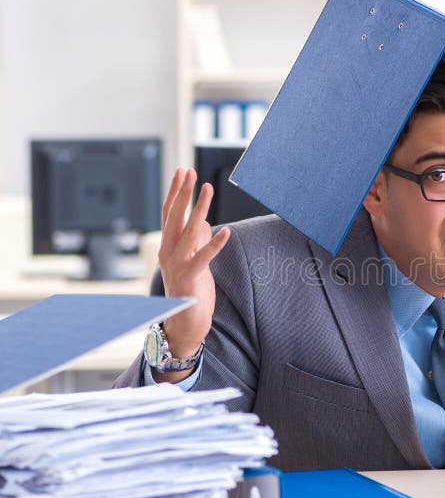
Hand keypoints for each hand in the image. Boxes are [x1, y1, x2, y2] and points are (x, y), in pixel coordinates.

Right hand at [157, 168, 229, 361]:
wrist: (183, 326)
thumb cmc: (190, 292)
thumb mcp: (194, 262)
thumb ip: (196, 242)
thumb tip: (204, 222)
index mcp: (167, 247)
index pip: (169, 214)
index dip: (175, 192)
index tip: (182, 171)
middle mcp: (168, 253)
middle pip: (173, 217)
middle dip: (182, 193)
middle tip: (190, 171)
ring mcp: (177, 265)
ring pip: (188, 231)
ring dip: (199, 208)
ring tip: (209, 189)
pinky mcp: (190, 279)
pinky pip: (203, 258)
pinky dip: (214, 244)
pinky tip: (226, 231)